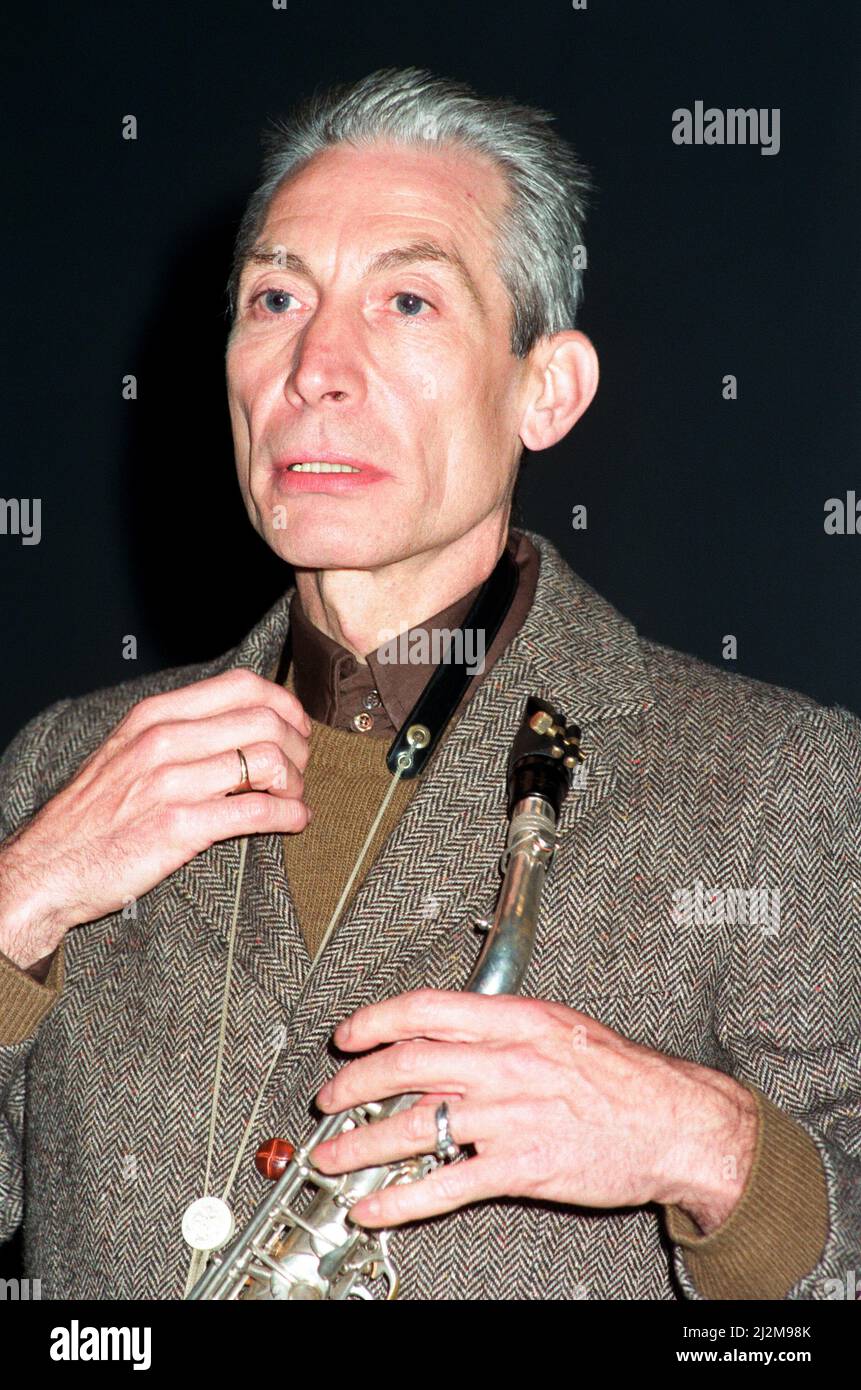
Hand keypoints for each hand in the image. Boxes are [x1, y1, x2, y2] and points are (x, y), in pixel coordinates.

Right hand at [0, 668, 311, 968]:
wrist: (49, 866)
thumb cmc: (93, 814)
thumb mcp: (127, 751)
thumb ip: (177, 731)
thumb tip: (239, 722)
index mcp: (154, 716)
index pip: (242, 686)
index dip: (284, 705)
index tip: (297, 728)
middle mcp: (163, 741)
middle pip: (264, 721)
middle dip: (298, 747)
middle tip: (299, 770)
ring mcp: (170, 782)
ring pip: (266, 761)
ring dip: (295, 782)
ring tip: (293, 798)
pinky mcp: (178, 827)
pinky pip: (256, 810)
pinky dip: (289, 815)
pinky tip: (294, 820)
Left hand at [310, 990, 757, 1232]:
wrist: (678, 1122)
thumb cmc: (624, 1077)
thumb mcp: (561, 1028)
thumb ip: (503, 1030)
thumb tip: (448, 1035)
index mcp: (516, 1020)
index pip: (426, 1009)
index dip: (376, 1021)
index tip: (348, 1035)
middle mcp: (508, 1063)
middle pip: (409, 1066)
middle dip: (355, 1083)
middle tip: (329, 1098)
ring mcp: (512, 1116)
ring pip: (416, 1125)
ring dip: (362, 1143)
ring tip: (332, 1157)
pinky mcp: (522, 1167)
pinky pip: (447, 1184)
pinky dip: (402, 1198)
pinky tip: (376, 1205)